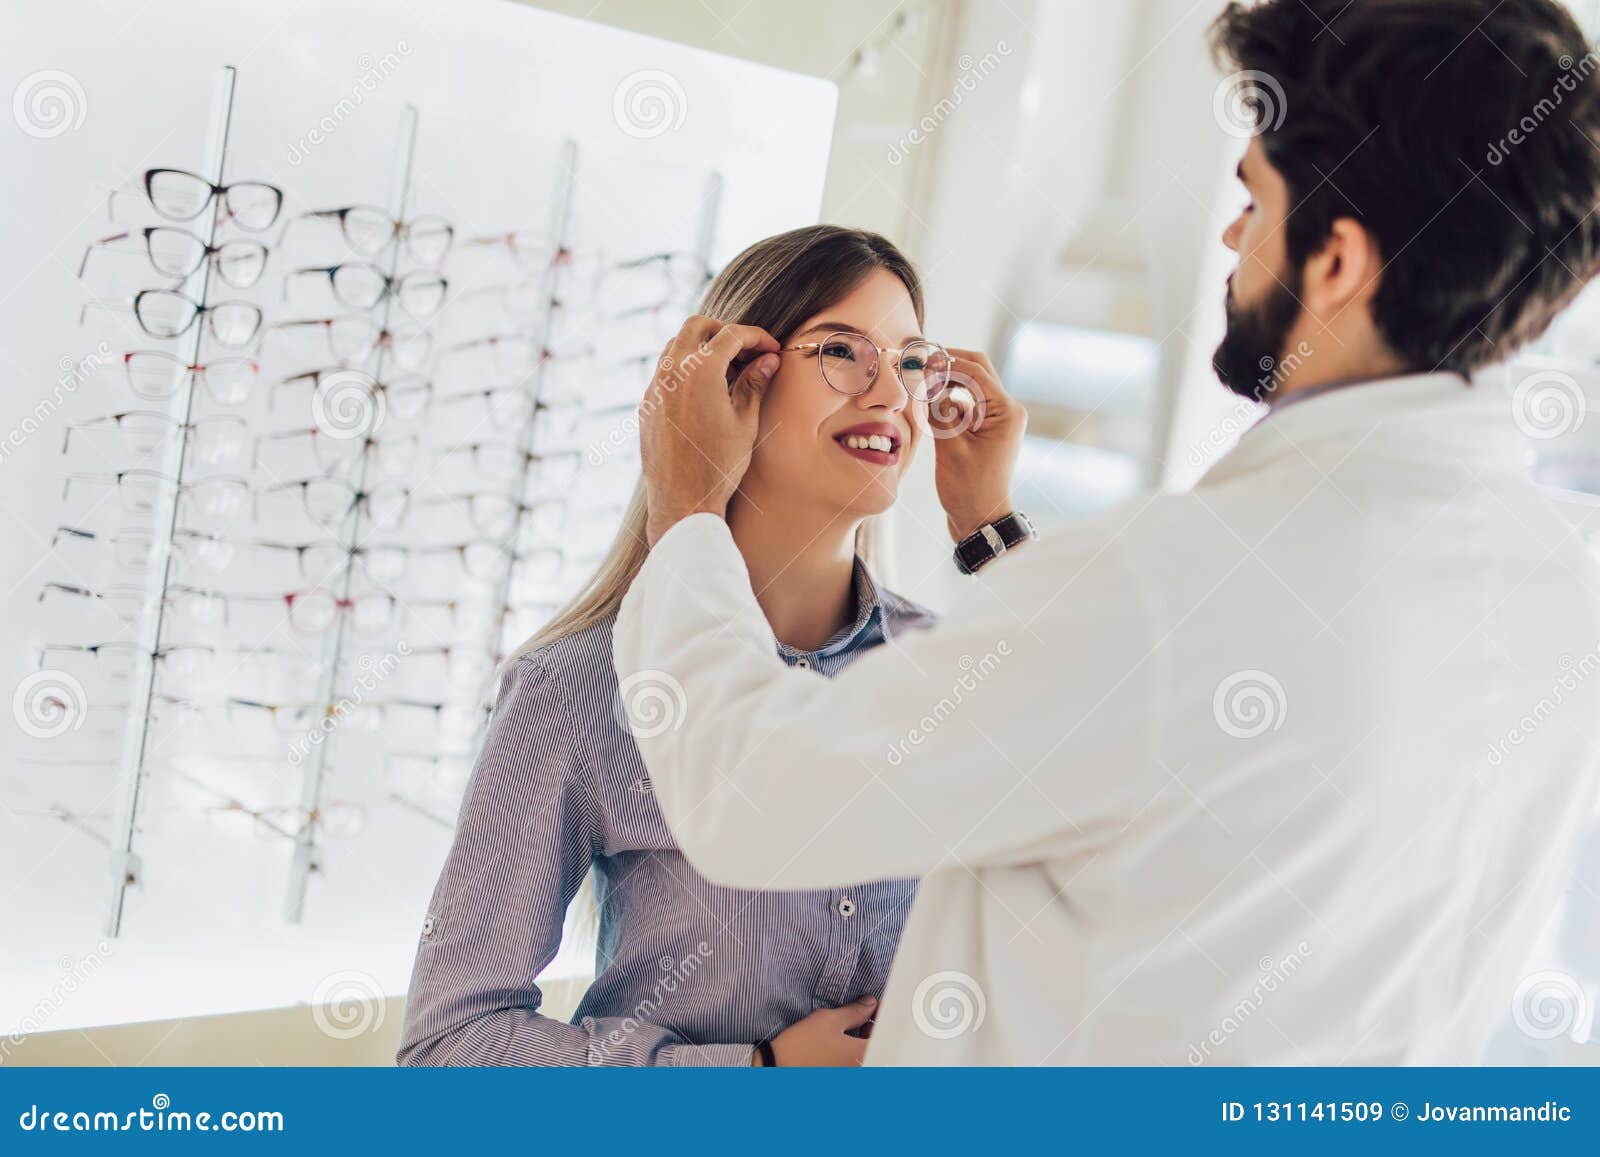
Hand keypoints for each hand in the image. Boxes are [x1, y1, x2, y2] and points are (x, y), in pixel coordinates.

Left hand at [637, 315, 780, 546]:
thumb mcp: (744, 422)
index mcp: (699, 370)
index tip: (772, 349)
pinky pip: (665, 372)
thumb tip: (768, 360)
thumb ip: (755, 384)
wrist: (682, 501)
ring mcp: (654, 388)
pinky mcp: (647, 406)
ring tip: (728, 371)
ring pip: (676, 346)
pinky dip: (686, 368)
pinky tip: (706, 392)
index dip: (757, 337)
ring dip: (702, 348)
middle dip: (725, 331)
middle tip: (747, 351)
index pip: (732, 335)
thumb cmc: (718, 465)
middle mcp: (671, 372)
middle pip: (698, 326)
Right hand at [754, 996, 877, 1065]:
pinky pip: (850, 1062)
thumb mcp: (829, 1020)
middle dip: (870, 1027)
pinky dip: (849, 1050)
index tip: (873, 1005)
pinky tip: (836, 1041)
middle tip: (861, 1012)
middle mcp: (859, 1068)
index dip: (880, 1015)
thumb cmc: (802, 1046)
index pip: (884, 1032)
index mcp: (862, 1053)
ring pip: (862, 1053)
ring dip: (860, 1038)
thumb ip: (854, 1012)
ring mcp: (847, 1074)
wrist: (777, 1069)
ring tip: (847, 1024)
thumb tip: (870, 1004)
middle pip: (874, 1044)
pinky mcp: (836, 1076)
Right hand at [928, 348, 1026, 541]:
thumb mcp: (951, 448)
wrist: (981, 520)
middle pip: (976, 372)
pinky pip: (965, 405)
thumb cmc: (970, 489)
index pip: (976, 371)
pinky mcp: (985, 429)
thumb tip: (928, 381)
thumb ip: (940, 411)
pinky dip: (947, 403)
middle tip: (920, 366)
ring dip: (945, 385)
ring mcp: (997, 420)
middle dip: (948, 367)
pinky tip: (929, 408)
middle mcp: (1007, 411)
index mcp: (1006, 412)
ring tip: (920, 388)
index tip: (921, 361)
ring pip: (968, 387)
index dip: (947, 362)